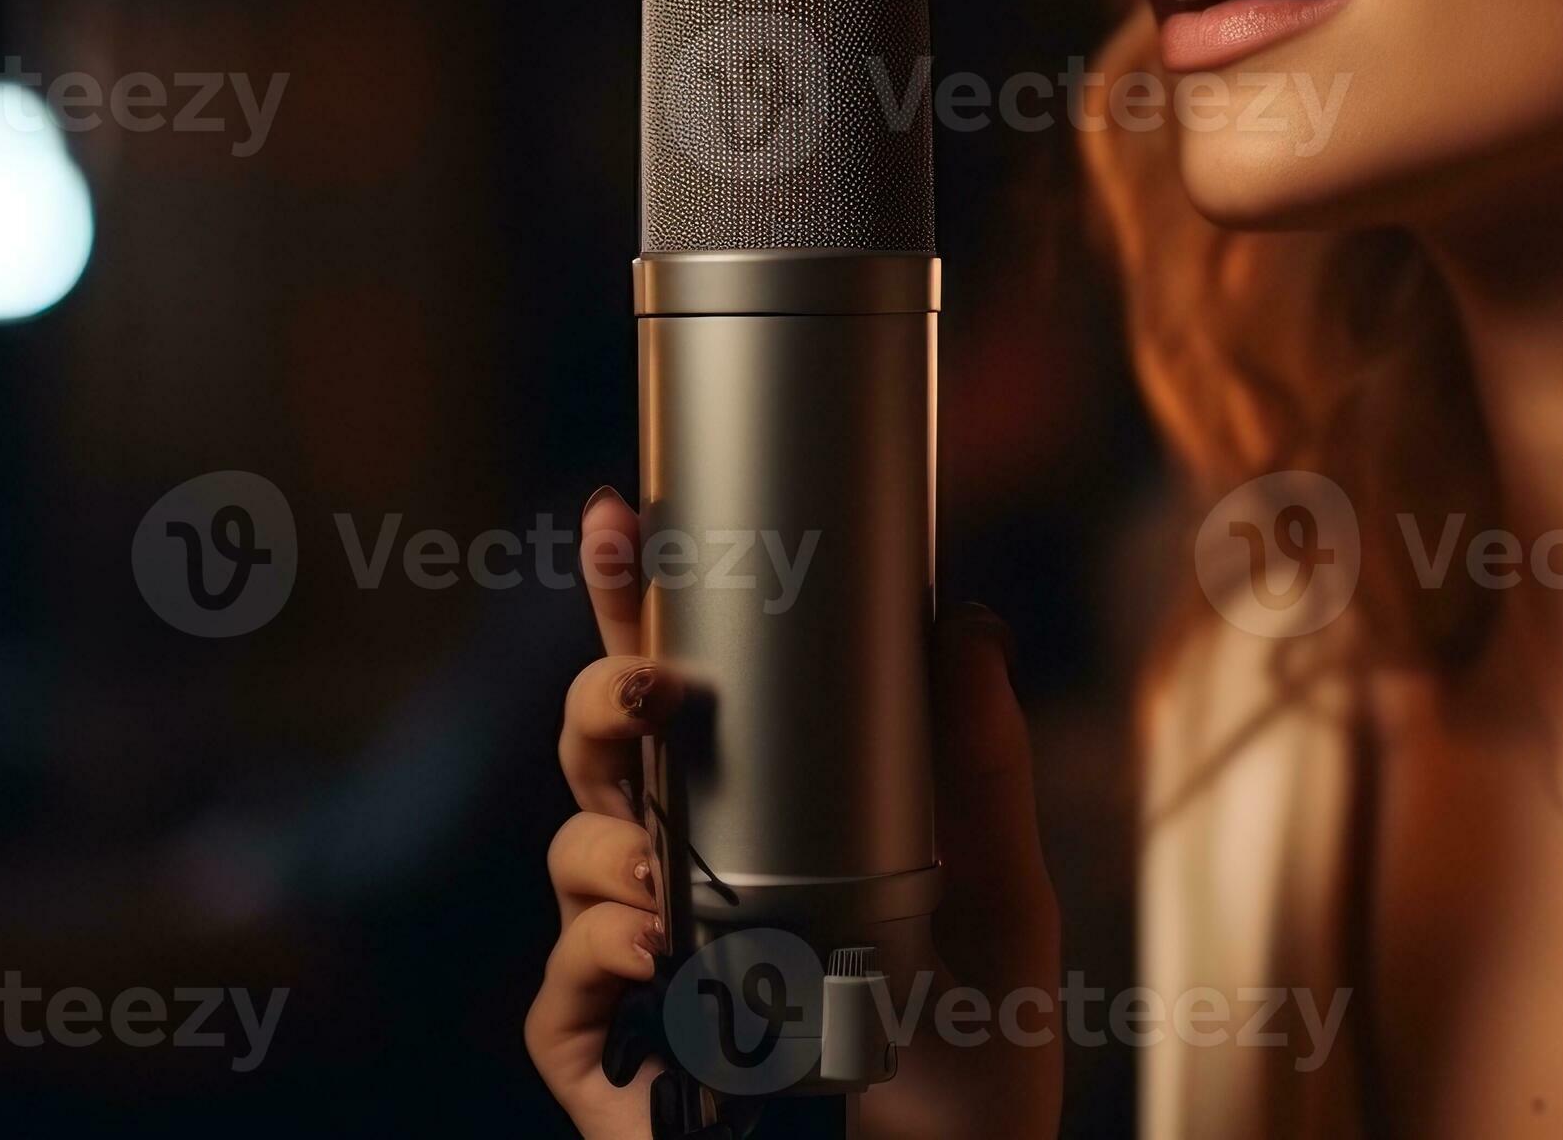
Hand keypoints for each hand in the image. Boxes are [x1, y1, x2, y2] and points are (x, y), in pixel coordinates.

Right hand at [524, 488, 1061, 1138]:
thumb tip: (964, 615)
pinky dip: (597, 957)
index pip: (691, 686)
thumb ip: (981, 764)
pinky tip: (656, 953)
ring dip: (610, 845)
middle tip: (651, 689)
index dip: (643, 597)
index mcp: (769, 812)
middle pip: (606, 749)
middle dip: (602, 696)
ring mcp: (639, 960)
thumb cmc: (976, 1053)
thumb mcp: (1001, 895)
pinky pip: (561, 986)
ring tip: (668, 875)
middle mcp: (690, 869)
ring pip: (575, 852)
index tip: (626, 508)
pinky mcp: (607, 1054)